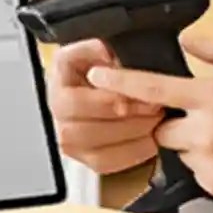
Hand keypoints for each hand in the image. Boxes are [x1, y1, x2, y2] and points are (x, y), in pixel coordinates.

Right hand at [46, 39, 165, 173]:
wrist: (101, 78)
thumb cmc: (100, 62)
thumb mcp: (95, 47)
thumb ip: (96, 47)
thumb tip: (106, 55)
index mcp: (58, 86)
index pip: (74, 103)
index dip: (106, 101)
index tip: (135, 94)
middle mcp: (58, 117)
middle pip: (83, 132)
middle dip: (124, 122)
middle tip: (154, 110)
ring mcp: (70, 141)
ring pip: (95, 153)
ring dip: (130, 139)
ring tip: (155, 124)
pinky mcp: (86, 157)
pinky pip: (106, 165)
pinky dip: (131, 155)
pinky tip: (150, 141)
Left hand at [86, 36, 212, 201]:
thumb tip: (190, 41)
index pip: (153, 89)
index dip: (119, 82)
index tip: (95, 75)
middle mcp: (208, 133)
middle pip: (163, 127)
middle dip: (176, 120)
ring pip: (182, 152)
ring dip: (196, 142)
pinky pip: (200, 172)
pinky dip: (212, 162)